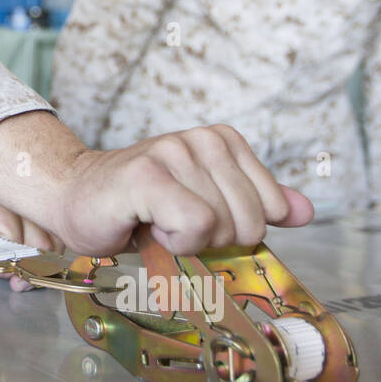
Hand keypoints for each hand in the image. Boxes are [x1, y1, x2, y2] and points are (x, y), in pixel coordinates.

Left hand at [0, 164, 63, 290]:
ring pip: (52, 231)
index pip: (10, 229)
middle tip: (14, 282)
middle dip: (31, 263)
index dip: (5, 257)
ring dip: (44, 258)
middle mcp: (10, 191)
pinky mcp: (30, 203)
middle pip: (40, 233)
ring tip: (23, 276)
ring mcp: (24, 196)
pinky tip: (33, 261)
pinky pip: (52, 227)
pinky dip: (49, 248)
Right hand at [52, 124, 313, 256]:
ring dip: (186, 241)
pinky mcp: (147, 175)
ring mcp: (173, 152)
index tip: (197, 220)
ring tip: (155, 223)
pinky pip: (195, 226)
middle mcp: (201, 139)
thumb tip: (306, 212)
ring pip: (221, 226)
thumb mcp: (206, 204)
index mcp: (222, 140)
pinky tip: (148, 227)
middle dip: (213, 240)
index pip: (272, 207)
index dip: (237, 229)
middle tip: (173, 226)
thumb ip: (255, 204)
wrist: (74, 200)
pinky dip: (174, 242)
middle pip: (249, 221)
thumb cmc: (135, 209)